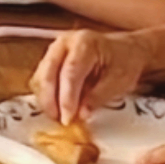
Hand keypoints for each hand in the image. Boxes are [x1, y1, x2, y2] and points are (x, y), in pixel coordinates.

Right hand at [32, 28, 147, 124]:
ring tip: (60, 116)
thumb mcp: (119, 81)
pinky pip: (40, 80)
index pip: (69, 72)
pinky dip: (45, 97)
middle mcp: (64, 43)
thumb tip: (81, 113)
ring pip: (40, 78)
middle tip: (60, 120)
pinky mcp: (49, 60)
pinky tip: (56, 108)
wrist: (124, 50)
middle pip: (47, 74)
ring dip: (46, 100)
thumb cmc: (124, 62)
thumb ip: (98, 97)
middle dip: (50, 101)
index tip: (68, 118)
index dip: (66, 97)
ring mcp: (53, 50)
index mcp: (84, 43)